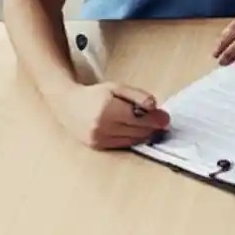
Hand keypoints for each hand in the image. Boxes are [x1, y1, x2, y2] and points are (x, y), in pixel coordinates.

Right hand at [50, 82, 170, 149]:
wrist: (68, 105)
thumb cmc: (95, 95)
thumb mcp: (116, 88)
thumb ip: (136, 96)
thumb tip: (154, 106)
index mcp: (108, 109)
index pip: (138, 118)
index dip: (155, 119)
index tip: (166, 118)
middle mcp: (103, 127)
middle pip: (137, 131)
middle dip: (153, 128)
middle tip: (164, 122)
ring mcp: (100, 139)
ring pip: (131, 140)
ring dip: (145, 135)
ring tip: (154, 128)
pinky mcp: (98, 147)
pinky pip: (123, 145)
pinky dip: (133, 140)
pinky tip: (139, 133)